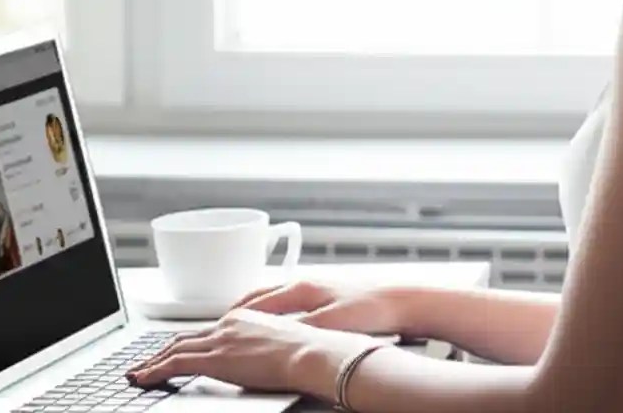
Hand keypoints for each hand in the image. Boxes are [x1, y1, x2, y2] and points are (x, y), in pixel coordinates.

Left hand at [125, 308, 379, 397]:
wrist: (312, 353)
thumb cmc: (308, 353)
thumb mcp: (281, 346)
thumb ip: (263, 350)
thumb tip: (259, 362)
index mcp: (243, 319)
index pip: (206, 332)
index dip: (185, 343)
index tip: (173, 352)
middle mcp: (228, 324)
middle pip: (185, 337)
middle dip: (161, 351)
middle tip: (144, 362)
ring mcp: (220, 339)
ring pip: (174, 348)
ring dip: (152, 362)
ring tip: (138, 373)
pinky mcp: (216, 357)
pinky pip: (175, 363)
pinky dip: (153, 370)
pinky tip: (142, 379)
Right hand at [227, 279, 405, 334]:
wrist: (404, 301)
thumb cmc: (371, 310)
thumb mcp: (329, 325)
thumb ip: (299, 332)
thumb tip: (271, 339)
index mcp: (301, 288)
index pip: (256, 302)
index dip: (235, 316)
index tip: (218, 327)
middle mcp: (306, 283)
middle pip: (262, 295)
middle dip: (240, 309)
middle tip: (221, 322)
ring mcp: (318, 287)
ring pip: (277, 297)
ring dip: (258, 309)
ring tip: (244, 321)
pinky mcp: (330, 295)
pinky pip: (292, 302)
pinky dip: (277, 311)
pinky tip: (281, 322)